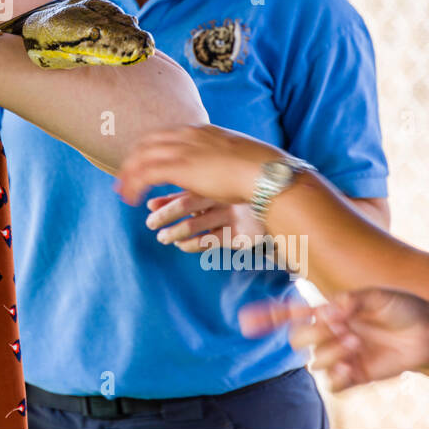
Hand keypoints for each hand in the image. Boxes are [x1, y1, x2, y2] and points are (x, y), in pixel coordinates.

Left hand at [116, 124, 284, 206]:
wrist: (264, 172)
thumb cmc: (257, 168)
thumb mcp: (233, 155)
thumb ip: (217, 156)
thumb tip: (217, 163)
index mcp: (198, 130)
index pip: (160, 135)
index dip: (145, 150)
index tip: (139, 164)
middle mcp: (185, 135)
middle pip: (145, 144)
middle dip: (131, 162)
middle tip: (123, 179)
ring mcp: (181, 149)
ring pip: (140, 159)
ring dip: (128, 176)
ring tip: (123, 193)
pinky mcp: (178, 168)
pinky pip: (145, 174)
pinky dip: (134, 185)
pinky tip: (131, 199)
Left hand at [145, 191, 265, 250]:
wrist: (279, 213)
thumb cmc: (234, 203)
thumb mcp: (209, 197)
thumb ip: (181, 198)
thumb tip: (149, 205)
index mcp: (217, 183)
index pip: (185, 190)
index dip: (166, 200)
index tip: (149, 207)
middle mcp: (224, 198)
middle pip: (187, 203)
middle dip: (165, 214)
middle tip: (149, 224)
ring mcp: (234, 216)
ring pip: (197, 224)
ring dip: (175, 232)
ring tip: (162, 238)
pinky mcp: (242, 235)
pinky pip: (212, 241)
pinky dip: (192, 244)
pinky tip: (181, 245)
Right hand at [238, 288, 428, 391]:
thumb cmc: (401, 307)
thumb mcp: (376, 295)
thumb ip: (350, 301)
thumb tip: (328, 310)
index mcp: (328, 311)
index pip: (289, 314)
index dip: (265, 318)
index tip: (244, 323)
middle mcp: (330, 334)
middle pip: (298, 338)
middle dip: (314, 332)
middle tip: (342, 326)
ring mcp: (342, 356)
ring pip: (315, 361)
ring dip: (331, 352)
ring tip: (356, 343)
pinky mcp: (357, 375)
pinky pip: (334, 384)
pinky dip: (339, 375)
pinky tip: (353, 365)